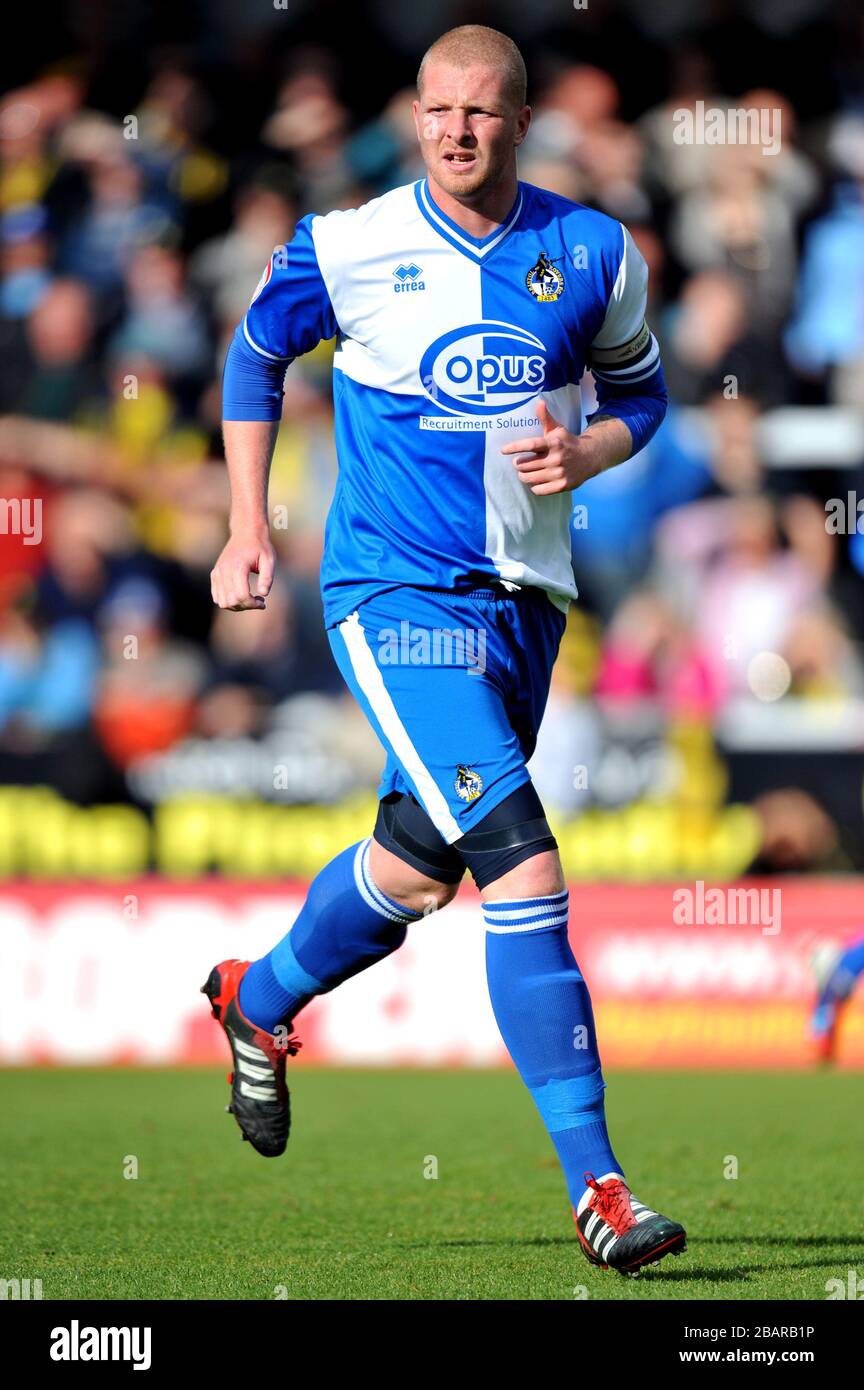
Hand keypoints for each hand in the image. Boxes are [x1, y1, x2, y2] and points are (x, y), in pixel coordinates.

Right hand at [210, 527, 275, 610]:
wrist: (246, 532)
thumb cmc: (260, 546)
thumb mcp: (269, 560)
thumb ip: (267, 577)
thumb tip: (264, 594)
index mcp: (238, 567)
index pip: (241, 596)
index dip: (253, 604)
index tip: (263, 602)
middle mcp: (224, 571)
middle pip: (232, 601)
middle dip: (246, 606)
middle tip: (258, 600)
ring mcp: (217, 573)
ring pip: (222, 602)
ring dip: (237, 606)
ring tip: (249, 598)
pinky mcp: (215, 574)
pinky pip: (217, 596)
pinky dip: (228, 601)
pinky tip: (240, 595)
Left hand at [500, 399, 630, 494]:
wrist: (590, 457)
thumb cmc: (568, 443)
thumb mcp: (558, 429)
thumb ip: (546, 418)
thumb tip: (539, 402)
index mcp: (553, 443)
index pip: (530, 445)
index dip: (515, 447)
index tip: (503, 450)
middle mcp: (556, 458)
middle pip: (525, 465)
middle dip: (518, 464)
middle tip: (519, 463)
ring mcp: (559, 473)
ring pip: (529, 478)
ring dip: (523, 476)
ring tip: (525, 472)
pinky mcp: (562, 485)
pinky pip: (538, 490)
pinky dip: (534, 486)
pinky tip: (536, 481)